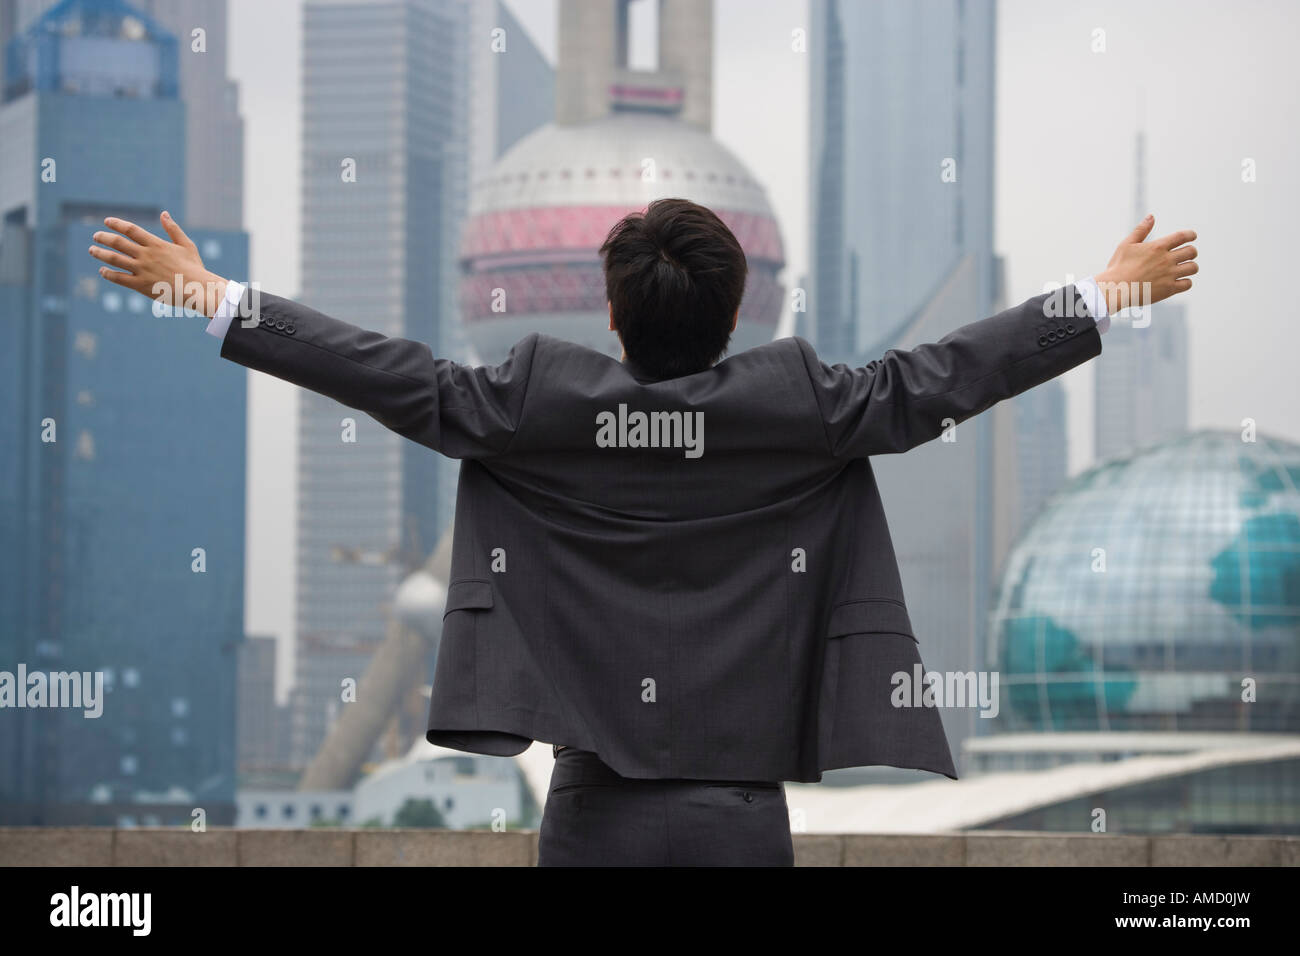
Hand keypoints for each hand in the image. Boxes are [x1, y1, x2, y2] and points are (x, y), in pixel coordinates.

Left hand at [89, 212, 229, 317]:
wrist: (197, 289)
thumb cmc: (194, 268)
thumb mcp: (186, 245)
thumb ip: (173, 229)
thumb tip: (164, 213)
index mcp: (156, 244)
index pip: (130, 229)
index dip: (117, 224)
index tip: (107, 221)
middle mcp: (146, 255)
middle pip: (118, 242)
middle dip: (103, 237)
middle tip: (96, 236)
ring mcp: (142, 270)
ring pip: (114, 259)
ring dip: (100, 253)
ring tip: (92, 250)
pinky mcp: (140, 285)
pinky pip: (119, 278)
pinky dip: (108, 274)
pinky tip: (102, 271)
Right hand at [1094, 214, 1197, 313]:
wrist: (1115, 289)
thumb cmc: (1118, 267)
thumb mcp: (1126, 245)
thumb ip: (1141, 230)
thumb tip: (1151, 216)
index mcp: (1158, 247)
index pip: (1183, 236)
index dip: (1191, 235)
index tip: (1192, 236)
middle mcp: (1166, 259)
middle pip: (1192, 251)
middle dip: (1191, 252)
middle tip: (1185, 255)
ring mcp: (1169, 275)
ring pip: (1193, 267)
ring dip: (1190, 267)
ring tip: (1183, 269)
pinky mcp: (1169, 289)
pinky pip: (1187, 284)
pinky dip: (1185, 282)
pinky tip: (1178, 282)